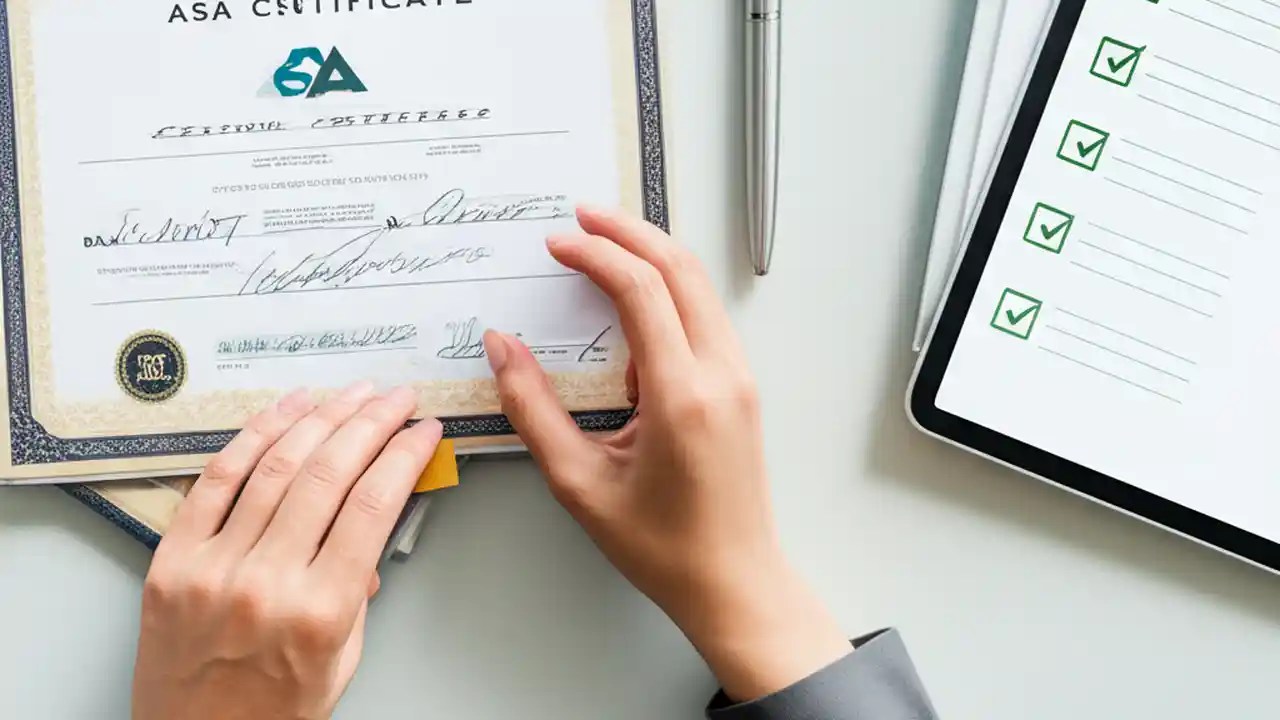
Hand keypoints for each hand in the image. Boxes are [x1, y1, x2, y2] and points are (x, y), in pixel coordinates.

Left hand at [132, 384, 441, 719]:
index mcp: (319, 613)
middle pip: (330, 474)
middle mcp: (266, 583)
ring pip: (276, 466)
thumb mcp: (342, 659)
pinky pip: (216, 480)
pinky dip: (254, 436)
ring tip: (351, 394)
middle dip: (372, 423)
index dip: (405, 455)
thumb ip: (359, 587)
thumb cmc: (271, 713)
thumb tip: (370, 519)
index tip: (423, 432)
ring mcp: (213, 567)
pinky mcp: (172, 560)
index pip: (373, 506)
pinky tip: (285, 411)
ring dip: (322, 417)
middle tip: (396, 399)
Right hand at [484, 206, 850, 702]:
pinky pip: (705, 316)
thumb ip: (533, 409)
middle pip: (681, 268)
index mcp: (683, 395)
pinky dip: (669, 290)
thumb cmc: (661, 546)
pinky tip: (632, 300)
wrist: (734, 581)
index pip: (641, 291)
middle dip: (628, 231)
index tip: (556, 243)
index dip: (595, 255)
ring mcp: (740, 376)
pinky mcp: (742, 386)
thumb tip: (501, 347)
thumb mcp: (579, 482)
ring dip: (653, 255)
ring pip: (700, 286)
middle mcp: (722, 374)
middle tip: (581, 216)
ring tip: (602, 244)